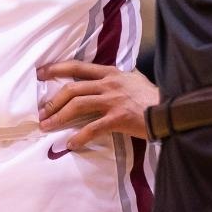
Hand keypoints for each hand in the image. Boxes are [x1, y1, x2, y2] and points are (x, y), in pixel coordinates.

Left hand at [36, 61, 157, 146]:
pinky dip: (79, 137)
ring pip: (78, 105)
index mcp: (111, 73)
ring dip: (59, 116)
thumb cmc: (152, 97)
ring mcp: (113, 100)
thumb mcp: (133, 80)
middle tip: (41, 111)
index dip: (57, 68)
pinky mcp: (118, 118)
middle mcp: (109, 84)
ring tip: (47, 126)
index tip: (41, 72)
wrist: (170, 110)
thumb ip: (117, 80)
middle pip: (73, 88)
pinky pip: (93, 128)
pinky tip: (71, 144)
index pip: (78, 67)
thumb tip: (104, 81)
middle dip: (53, 100)